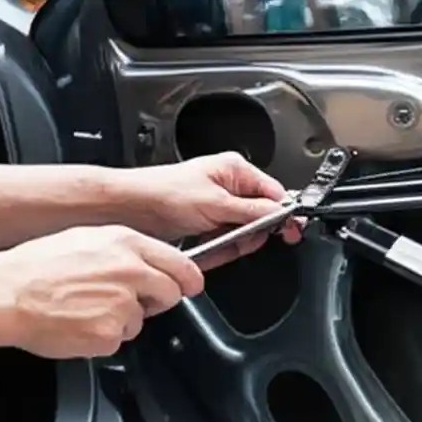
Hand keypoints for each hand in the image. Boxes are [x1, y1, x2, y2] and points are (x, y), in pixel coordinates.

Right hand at [0, 225, 202, 357]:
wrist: (6, 294)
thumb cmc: (34, 268)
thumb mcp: (85, 239)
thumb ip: (123, 251)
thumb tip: (144, 263)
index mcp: (125, 244)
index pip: (180, 264)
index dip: (186, 279)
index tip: (189, 285)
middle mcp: (130, 271)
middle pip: (171, 293)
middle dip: (157, 301)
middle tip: (129, 302)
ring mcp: (123, 304)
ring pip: (141, 319)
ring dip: (122, 320)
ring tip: (86, 309)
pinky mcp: (111, 334)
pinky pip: (118, 340)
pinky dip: (102, 338)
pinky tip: (79, 324)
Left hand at [130, 152, 303, 268]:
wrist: (131, 207)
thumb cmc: (164, 193)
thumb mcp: (216, 203)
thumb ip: (252, 210)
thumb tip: (281, 213)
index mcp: (235, 170)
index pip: (274, 193)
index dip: (283, 214)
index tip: (290, 232)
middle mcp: (228, 186)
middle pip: (261, 215)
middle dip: (253, 232)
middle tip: (242, 241)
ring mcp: (217, 205)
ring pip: (243, 231)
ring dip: (234, 243)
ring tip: (217, 244)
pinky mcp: (206, 223)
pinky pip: (225, 240)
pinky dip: (221, 248)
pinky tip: (209, 250)